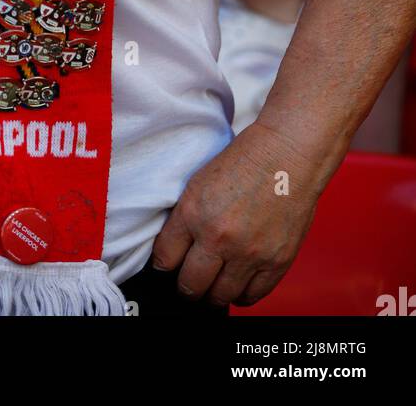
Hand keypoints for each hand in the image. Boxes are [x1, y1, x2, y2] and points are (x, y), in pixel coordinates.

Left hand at [150, 118, 338, 306]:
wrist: (287, 154)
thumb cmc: (244, 161)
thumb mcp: (199, 184)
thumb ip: (186, 219)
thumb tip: (174, 250)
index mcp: (194, 212)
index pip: (164, 259)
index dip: (163, 265)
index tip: (168, 267)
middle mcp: (219, 237)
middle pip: (190, 286)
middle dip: (185, 287)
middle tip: (188, 283)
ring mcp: (249, 253)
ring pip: (220, 297)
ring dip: (213, 294)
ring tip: (213, 285)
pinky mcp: (276, 262)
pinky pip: (252, 296)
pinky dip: (241, 295)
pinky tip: (237, 284)